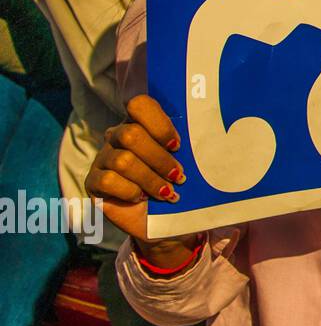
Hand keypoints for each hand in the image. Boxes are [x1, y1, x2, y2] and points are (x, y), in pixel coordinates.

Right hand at [85, 95, 201, 264]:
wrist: (163, 221)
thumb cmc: (178, 185)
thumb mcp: (188, 163)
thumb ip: (193, 145)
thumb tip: (222, 135)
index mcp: (141, 123)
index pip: (139, 104)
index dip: (159, 124)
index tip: (178, 145)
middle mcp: (117, 136)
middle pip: (131, 134)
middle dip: (160, 159)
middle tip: (179, 175)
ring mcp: (103, 158)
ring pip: (122, 160)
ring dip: (150, 179)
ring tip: (167, 193)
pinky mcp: (93, 182)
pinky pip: (108, 180)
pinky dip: (130, 191)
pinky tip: (141, 198)